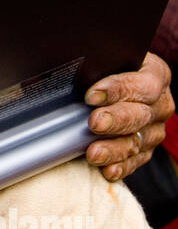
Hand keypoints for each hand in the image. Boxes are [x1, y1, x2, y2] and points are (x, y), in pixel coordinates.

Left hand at [84, 51, 173, 180]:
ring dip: (114, 149)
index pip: (142, 84)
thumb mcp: (107, 57)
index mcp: (156, 74)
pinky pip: (135, 160)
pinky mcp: (146, 149)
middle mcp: (160, 104)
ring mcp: (155, 129)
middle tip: (93, 123)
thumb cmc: (108, 67)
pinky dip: (120, 166)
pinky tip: (107, 170)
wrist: (115, 86)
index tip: (91, 95)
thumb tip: (69, 66)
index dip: (117, 90)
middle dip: (115, 120)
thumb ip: (96, 61)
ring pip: (137, 141)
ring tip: (93, 153)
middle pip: (140, 114)